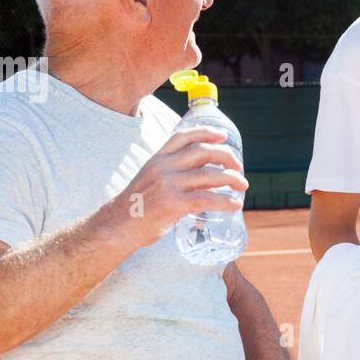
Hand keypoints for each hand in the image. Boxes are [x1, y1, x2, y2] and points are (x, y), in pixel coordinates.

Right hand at [104, 127, 247, 248]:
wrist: (117, 226)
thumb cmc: (136, 205)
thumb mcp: (149, 179)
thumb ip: (170, 172)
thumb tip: (202, 177)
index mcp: (157, 158)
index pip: (184, 136)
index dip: (206, 132)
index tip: (223, 136)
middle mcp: (163, 167)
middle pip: (203, 152)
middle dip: (226, 156)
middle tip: (239, 167)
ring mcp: (168, 185)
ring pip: (209, 175)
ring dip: (232, 179)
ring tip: (242, 186)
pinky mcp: (173, 204)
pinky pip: (207, 199)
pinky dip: (225, 201)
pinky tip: (235, 204)